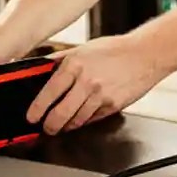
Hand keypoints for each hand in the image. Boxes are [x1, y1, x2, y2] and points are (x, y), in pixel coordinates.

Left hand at [27, 35, 170, 134]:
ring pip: (76, 120)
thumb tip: (40, 69)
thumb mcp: (83, 49)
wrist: (145, 54)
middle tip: (47, 127)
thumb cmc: (115, 50)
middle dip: (50, 126)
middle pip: (60, 113)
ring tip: (63, 125)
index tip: (32, 117)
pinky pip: (92, 119)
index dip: (37, 109)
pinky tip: (82, 117)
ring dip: (67, 125)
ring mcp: (100, 95)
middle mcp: (86, 81)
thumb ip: (61, 61)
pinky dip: (84, 120)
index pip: (49, 92)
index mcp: (75, 64)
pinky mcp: (112, 105)